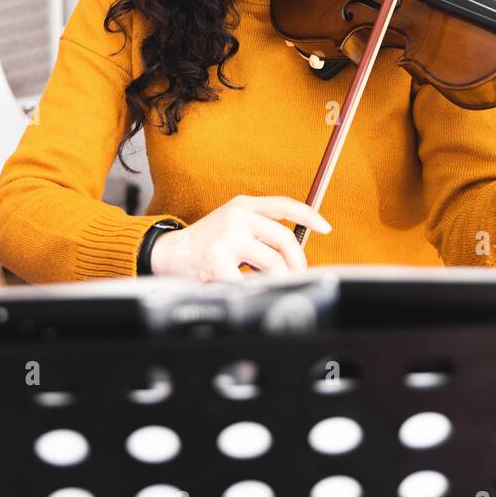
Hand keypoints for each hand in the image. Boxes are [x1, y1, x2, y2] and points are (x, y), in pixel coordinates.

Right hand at [150, 194, 331, 280]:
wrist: (170, 252)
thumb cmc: (206, 242)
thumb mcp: (232, 222)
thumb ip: (260, 228)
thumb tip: (294, 250)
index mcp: (243, 204)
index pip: (284, 205)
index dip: (309, 215)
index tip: (325, 227)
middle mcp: (237, 216)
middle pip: (285, 239)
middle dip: (298, 263)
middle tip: (298, 275)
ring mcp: (228, 238)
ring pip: (273, 264)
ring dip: (280, 280)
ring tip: (273, 284)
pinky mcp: (219, 261)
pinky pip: (251, 283)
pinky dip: (256, 291)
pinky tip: (248, 289)